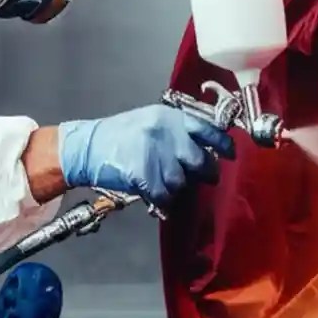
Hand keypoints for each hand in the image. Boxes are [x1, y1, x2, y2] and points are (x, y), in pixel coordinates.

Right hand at [57, 105, 235, 208]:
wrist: (86, 147)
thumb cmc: (119, 135)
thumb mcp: (150, 121)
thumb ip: (177, 130)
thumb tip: (207, 146)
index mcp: (169, 117)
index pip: (207, 128)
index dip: (223, 143)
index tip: (230, 154)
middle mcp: (164, 133)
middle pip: (200, 160)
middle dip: (205, 173)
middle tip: (203, 177)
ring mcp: (153, 154)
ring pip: (182, 182)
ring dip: (176, 187)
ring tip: (164, 183)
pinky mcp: (143, 175)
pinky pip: (164, 195)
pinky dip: (162, 200)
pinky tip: (155, 195)